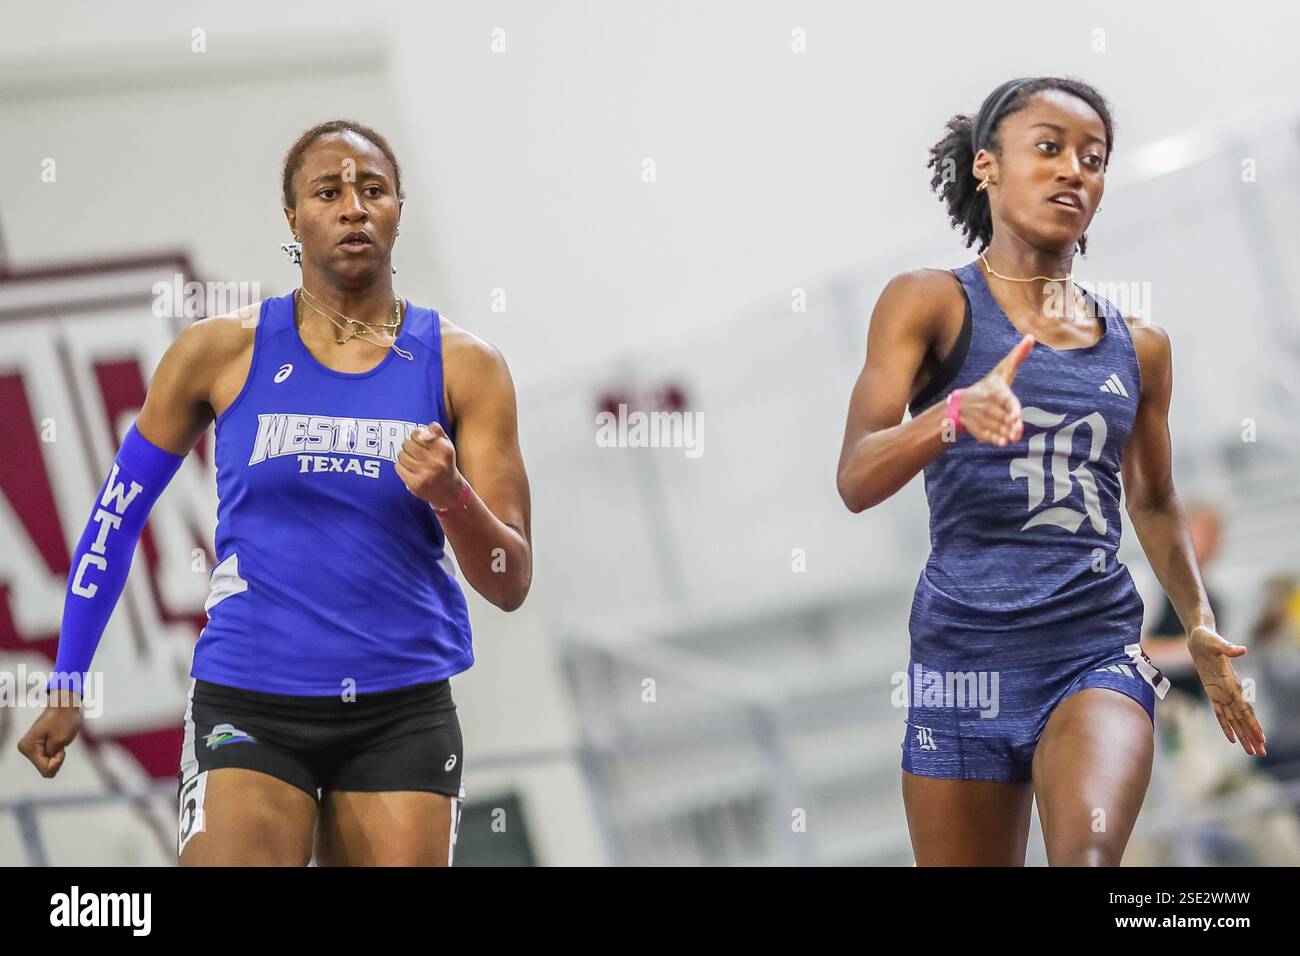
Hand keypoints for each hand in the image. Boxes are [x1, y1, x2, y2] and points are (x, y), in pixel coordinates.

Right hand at [17, 692, 82, 777]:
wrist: (63, 704)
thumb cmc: (64, 719)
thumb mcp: (61, 741)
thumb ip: (53, 759)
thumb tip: (49, 770)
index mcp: (29, 748)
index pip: (46, 770)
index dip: (58, 761)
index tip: (61, 747)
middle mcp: (25, 749)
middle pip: (45, 768)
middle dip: (57, 758)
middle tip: (61, 742)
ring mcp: (30, 748)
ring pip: (47, 764)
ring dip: (57, 754)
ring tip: (59, 739)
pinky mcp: (36, 746)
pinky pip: (48, 758)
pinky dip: (56, 752)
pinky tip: (57, 740)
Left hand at [395, 421, 465, 509]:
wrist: (449, 490)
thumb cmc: (444, 463)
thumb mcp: (446, 444)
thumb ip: (436, 431)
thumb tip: (422, 430)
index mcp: (444, 450)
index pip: (417, 434)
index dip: (415, 435)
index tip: (419, 440)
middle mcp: (436, 462)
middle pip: (407, 444)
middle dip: (408, 446)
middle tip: (413, 451)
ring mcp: (425, 474)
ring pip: (401, 455)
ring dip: (404, 456)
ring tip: (412, 461)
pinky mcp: (415, 484)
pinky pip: (398, 467)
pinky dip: (401, 467)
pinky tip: (409, 470)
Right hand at [957, 334, 1033, 445]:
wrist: (961, 403)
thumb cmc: (989, 385)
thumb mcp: (1002, 370)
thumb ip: (1018, 356)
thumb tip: (1031, 337)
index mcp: (995, 391)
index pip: (1006, 400)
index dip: (1011, 408)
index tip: (1017, 415)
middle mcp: (987, 405)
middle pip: (1002, 416)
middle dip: (1010, 424)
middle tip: (1018, 431)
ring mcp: (981, 417)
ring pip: (996, 426)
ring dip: (1005, 432)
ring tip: (1014, 437)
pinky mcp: (977, 428)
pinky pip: (987, 435)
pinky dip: (994, 439)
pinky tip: (1003, 442)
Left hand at [1188, 624, 1266, 755]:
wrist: (1200, 636)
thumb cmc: (1207, 638)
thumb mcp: (1215, 643)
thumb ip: (1228, 648)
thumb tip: (1241, 650)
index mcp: (1233, 683)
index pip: (1245, 708)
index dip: (1252, 723)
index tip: (1261, 738)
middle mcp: (1230, 691)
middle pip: (1242, 718)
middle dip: (1252, 735)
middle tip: (1262, 753)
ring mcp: (1222, 692)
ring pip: (1233, 719)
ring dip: (1242, 735)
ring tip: (1252, 751)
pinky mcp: (1212, 692)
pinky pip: (1220, 713)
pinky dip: (1226, 726)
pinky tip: (1232, 739)